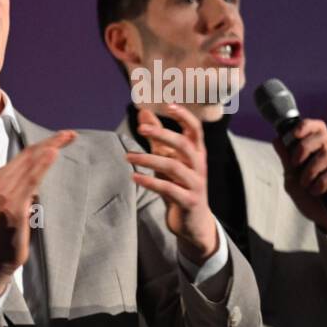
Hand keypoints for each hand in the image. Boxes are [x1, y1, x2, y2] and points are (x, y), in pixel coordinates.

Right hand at [0, 130, 75, 294]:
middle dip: (51, 141)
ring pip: (30, 164)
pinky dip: (42, 165)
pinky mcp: (14, 206)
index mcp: (1, 179)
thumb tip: (39, 178)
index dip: (44, 143)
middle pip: (29, 155)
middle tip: (71, 134)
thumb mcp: (17, 203)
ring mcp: (6, 194)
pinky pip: (31, 181)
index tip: (63, 137)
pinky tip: (53, 154)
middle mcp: (1, 182)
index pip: (25, 155)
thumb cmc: (10, 232)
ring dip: (50, 148)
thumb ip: (25, 188)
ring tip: (66, 138)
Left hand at [125, 105, 218, 264]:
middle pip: (183, 144)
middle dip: (162, 134)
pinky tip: (135, 177)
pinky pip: (169, 189)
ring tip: (127, 156)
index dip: (184, 116)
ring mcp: (195, 184)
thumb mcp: (169, 160)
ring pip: (174, 166)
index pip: (195, 130)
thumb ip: (158, 138)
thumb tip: (144, 112)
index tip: (169, 105)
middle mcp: (199, 165)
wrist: (194, 221)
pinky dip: (150, 182)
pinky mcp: (188, 201)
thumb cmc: (179, 185)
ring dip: (148, 159)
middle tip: (140, 129)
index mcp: (197, 153)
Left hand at [271, 118, 326, 255]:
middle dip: (302, 149)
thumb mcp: (293, 180)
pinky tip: (317, 191)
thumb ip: (287, 160)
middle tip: (295, 167)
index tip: (293, 134)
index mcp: (322, 150)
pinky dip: (323, 181)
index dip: (306, 126)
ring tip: (307, 186)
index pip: (318, 127)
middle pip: (321, 136)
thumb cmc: (312, 201)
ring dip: (310, 172)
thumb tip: (277, 139)